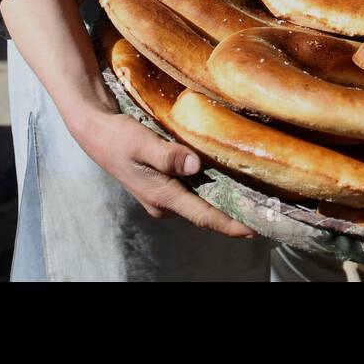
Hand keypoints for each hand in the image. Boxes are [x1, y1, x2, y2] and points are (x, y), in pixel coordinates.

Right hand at [72, 109, 255, 237]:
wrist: (96, 133)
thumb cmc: (118, 137)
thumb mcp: (142, 142)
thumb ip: (168, 156)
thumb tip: (195, 165)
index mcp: (162, 196)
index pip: (203, 216)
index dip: (230, 224)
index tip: (255, 229)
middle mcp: (165, 203)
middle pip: (206, 212)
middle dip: (235, 213)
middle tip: (267, 209)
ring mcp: (164, 197)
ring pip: (201, 201)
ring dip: (225, 199)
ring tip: (256, 196)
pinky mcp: (165, 186)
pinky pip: (194, 192)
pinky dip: (212, 188)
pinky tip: (230, 179)